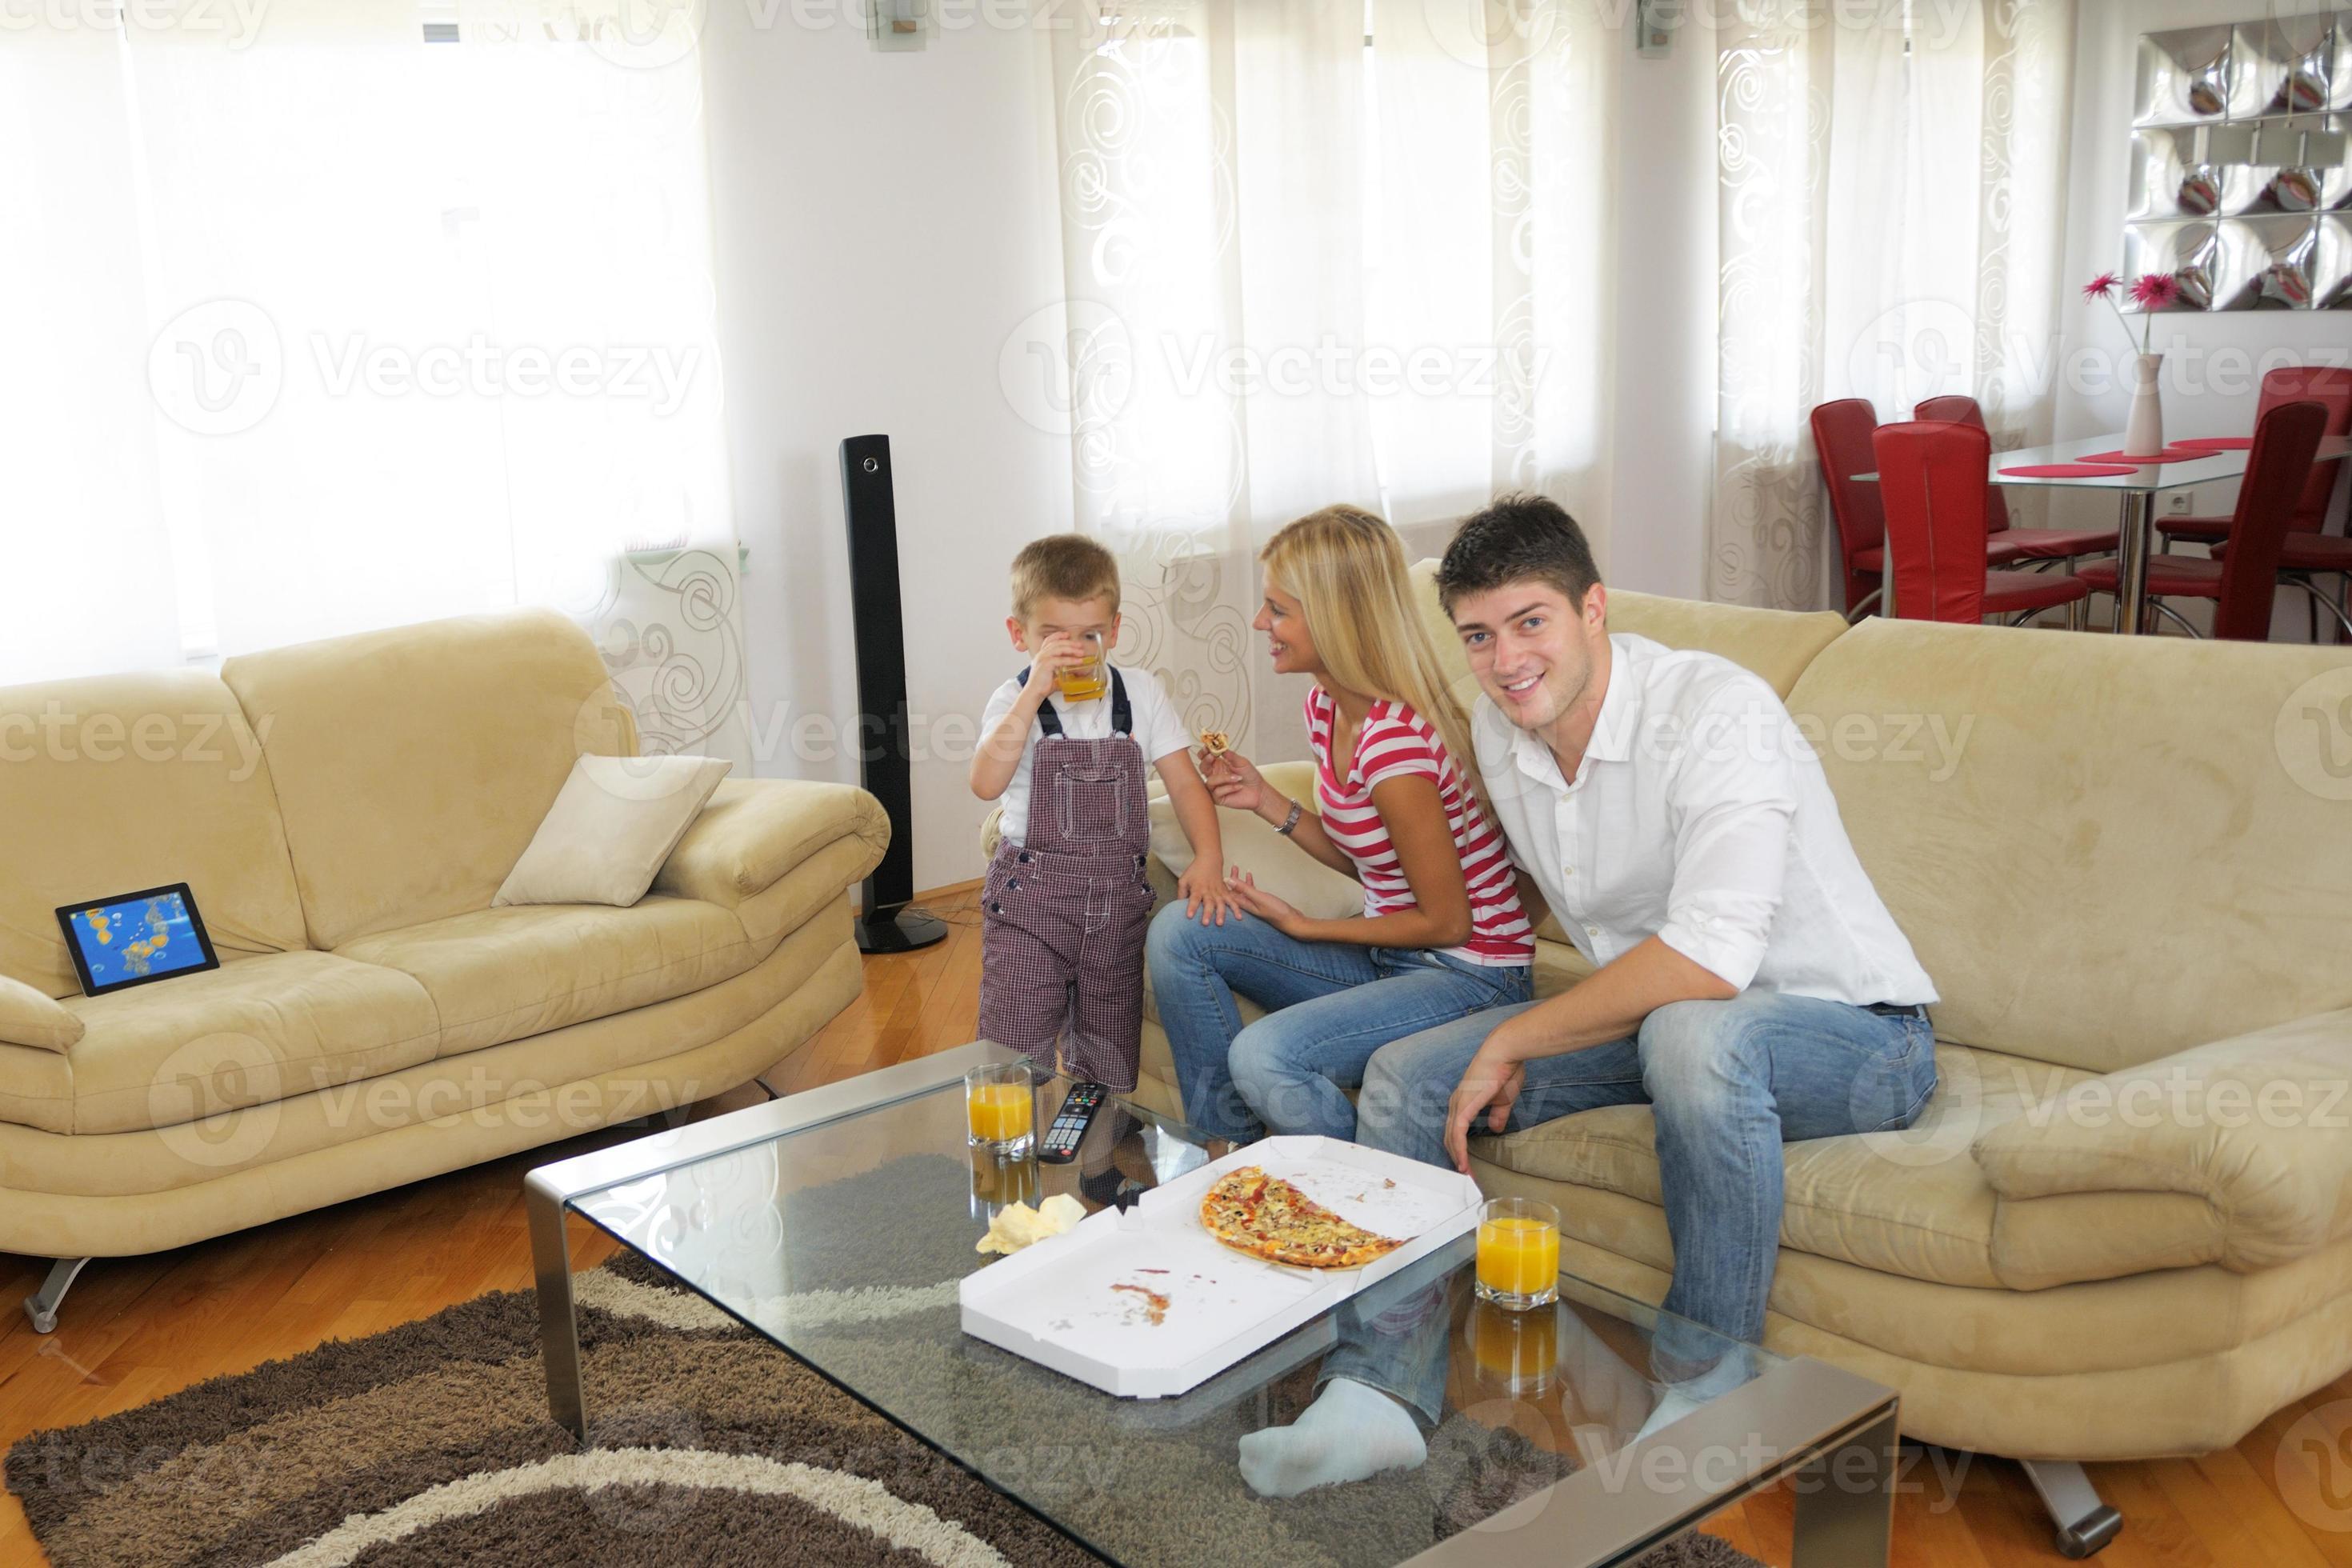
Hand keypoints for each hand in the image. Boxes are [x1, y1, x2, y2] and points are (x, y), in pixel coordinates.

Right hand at [1022, 632, 1091, 699]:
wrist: (1034, 693)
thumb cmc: (1041, 686)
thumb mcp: (1053, 677)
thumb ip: (1060, 673)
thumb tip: (1071, 676)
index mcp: (1041, 655)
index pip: (1049, 640)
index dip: (1058, 635)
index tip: (1067, 635)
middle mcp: (1041, 655)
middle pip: (1056, 643)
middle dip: (1069, 642)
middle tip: (1079, 645)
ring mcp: (1042, 659)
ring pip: (1059, 648)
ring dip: (1072, 649)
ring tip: (1081, 652)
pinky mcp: (1045, 665)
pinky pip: (1060, 659)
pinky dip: (1071, 660)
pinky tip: (1078, 661)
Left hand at [1176, 861, 1233, 924]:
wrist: (1209, 860)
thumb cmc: (1195, 871)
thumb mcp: (1184, 879)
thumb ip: (1181, 893)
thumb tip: (1177, 906)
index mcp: (1197, 888)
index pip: (1193, 898)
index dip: (1191, 907)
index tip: (1189, 916)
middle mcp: (1208, 890)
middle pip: (1208, 902)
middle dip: (1207, 913)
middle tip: (1205, 923)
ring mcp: (1218, 891)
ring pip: (1221, 903)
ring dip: (1221, 913)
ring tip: (1220, 923)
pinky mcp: (1225, 891)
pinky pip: (1232, 900)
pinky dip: (1236, 908)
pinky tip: (1239, 917)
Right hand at [1201, 747, 1267, 813]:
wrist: (1259, 791)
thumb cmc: (1251, 777)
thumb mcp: (1242, 762)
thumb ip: (1231, 756)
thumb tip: (1221, 748)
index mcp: (1220, 765)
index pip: (1207, 758)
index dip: (1204, 752)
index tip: (1207, 747)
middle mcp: (1216, 775)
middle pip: (1202, 768)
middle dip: (1205, 761)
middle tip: (1212, 757)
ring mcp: (1216, 787)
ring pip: (1210, 781)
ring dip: (1223, 778)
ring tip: (1237, 777)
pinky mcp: (1219, 798)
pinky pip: (1217, 792)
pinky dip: (1229, 788)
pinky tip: (1238, 787)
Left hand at [1223, 868, 1303, 935]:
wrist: (1291, 920)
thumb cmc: (1276, 911)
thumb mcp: (1258, 898)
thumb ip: (1243, 888)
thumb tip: (1227, 880)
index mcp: (1243, 904)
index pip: (1230, 892)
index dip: (1227, 881)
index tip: (1223, 870)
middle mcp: (1247, 905)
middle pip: (1235, 890)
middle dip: (1233, 878)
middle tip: (1233, 866)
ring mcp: (1254, 904)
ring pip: (1243, 889)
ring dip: (1240, 879)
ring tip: (1238, 868)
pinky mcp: (1261, 902)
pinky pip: (1251, 891)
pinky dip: (1249, 883)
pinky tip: (1249, 876)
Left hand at [1444, 1043, 1525, 1172]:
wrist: (1505, 1053)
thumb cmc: (1505, 1071)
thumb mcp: (1503, 1099)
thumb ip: (1497, 1114)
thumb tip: (1495, 1128)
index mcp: (1464, 1101)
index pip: (1456, 1130)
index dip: (1460, 1148)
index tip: (1468, 1165)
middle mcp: (1456, 1103)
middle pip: (1450, 1136)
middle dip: (1457, 1157)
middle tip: (1466, 1175)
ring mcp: (1458, 1104)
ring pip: (1451, 1138)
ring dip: (1457, 1158)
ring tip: (1465, 1174)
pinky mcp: (1464, 1106)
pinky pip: (1458, 1133)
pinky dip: (1459, 1150)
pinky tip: (1463, 1163)